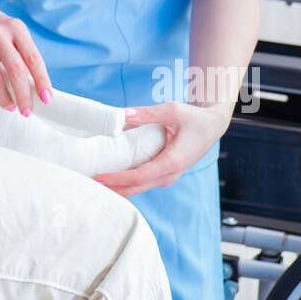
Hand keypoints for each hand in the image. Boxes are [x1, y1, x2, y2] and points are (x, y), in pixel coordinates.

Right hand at [0, 4, 52, 117]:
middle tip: (27, 111)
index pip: (33, 59)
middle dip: (23, 95)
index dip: (42, 81)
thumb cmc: (1, 29)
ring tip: (11, 107)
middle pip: (15, 70)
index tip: (47, 99)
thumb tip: (36, 88)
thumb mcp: (17, 33)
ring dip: (4, 98)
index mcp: (16, 28)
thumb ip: (25, 55)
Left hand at [93, 100, 230, 197]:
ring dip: (118, 187)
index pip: (139, 177)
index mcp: (172, 162)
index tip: (99, 178)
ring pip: (139, 188)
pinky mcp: (165, 174)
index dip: (118, 179)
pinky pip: (143, 183)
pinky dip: (127, 183)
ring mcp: (168, 177)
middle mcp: (170, 174)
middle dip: (113, 188)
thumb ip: (147, 113)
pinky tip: (111, 179)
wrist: (212, 126)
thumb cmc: (194, 118)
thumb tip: (122, 115)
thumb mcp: (172, 110)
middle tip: (88, 185)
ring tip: (95, 183)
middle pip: (136, 188)